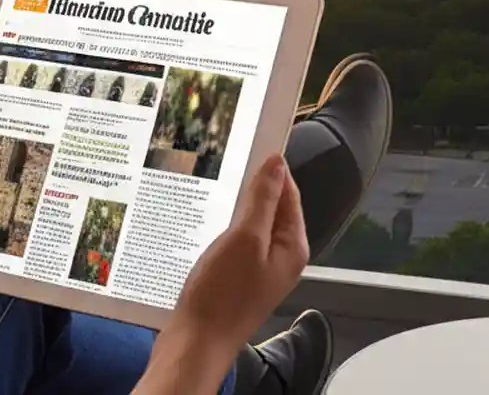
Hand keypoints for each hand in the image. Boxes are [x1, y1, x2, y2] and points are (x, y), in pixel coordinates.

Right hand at [135, 154, 308, 393]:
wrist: (195, 343)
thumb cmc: (222, 293)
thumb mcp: (245, 238)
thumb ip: (264, 199)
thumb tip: (278, 162)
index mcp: (293, 246)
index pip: (289, 194)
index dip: (271, 170)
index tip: (246, 145)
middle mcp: (282, 258)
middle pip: (271, 209)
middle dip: (250, 187)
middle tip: (222, 163)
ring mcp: (260, 270)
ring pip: (250, 226)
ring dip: (233, 208)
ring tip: (210, 188)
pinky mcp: (238, 279)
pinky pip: (236, 244)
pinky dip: (222, 228)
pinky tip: (203, 220)